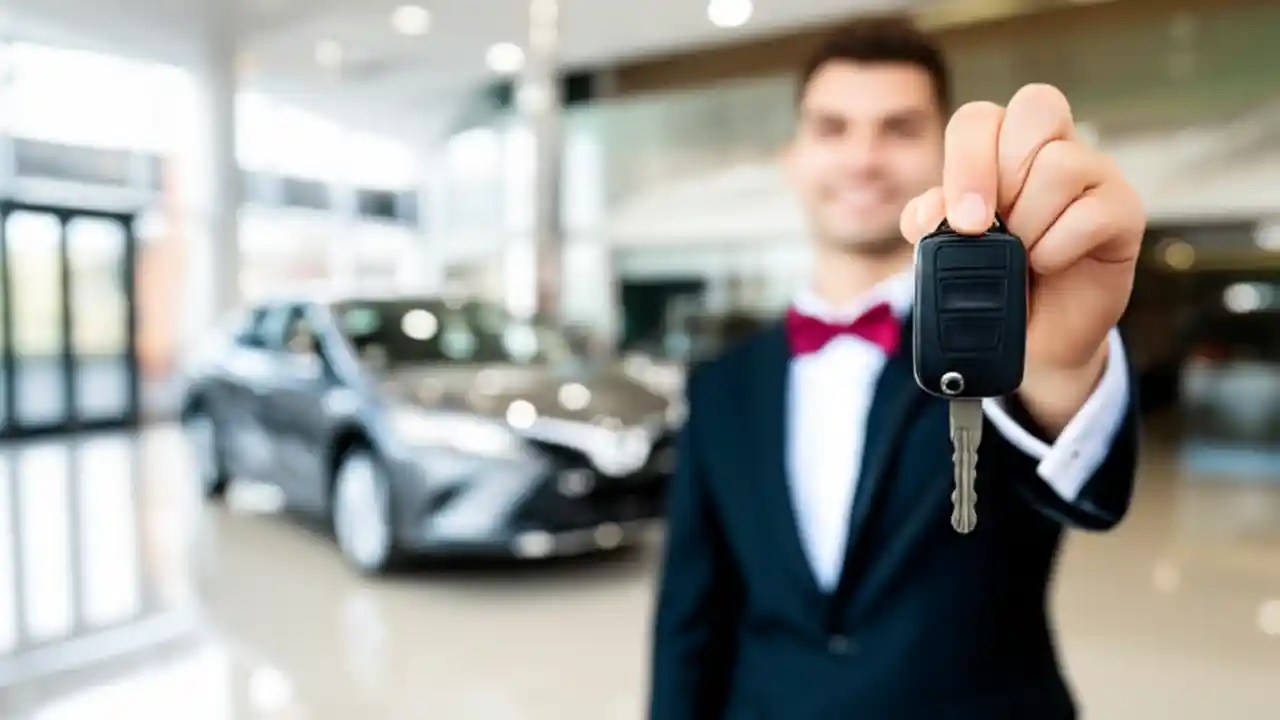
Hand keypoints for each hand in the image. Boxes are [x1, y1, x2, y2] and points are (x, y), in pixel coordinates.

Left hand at [900, 84, 1144, 434]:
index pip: (981, 117)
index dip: (968, 159)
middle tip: (990, 228)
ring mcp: (1094, 175)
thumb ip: (931, 222)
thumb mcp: (947, 251)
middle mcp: (1052, 148)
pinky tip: (1048, 263)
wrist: (1032, 335)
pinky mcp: (1124, 210)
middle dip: (1004, 174)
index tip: (963, 220)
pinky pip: (1092, 212)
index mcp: (1001, 147)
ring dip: (1030, 221)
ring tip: (1022, 253)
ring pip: (1062, 163)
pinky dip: (1058, 247)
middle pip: (1037, 106)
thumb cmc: (993, 280)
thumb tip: (933, 209)